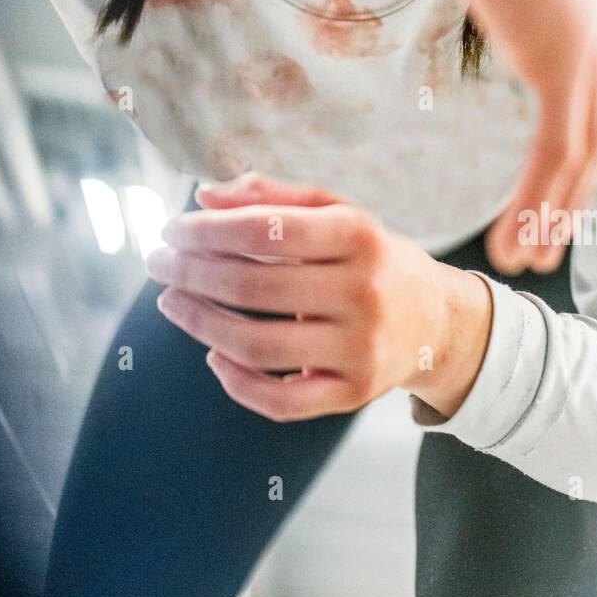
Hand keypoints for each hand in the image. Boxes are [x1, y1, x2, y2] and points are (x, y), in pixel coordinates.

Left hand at [145, 172, 491, 421]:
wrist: (439, 320)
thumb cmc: (371, 257)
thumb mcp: (336, 212)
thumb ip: (273, 197)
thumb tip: (204, 195)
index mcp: (359, 235)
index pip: (266, 228)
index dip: (208, 229)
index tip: (171, 229)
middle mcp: (365, 291)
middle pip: (253, 286)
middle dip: (191, 273)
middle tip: (157, 263)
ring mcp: (361, 348)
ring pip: (258, 346)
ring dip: (200, 324)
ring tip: (170, 302)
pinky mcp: (354, 393)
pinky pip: (280, 400)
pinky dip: (235, 382)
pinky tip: (212, 354)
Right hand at [369, 0, 596, 276]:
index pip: (586, 51)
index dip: (574, 101)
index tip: (552, 143)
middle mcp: (590, 5)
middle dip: (577, 170)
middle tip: (550, 220)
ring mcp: (582, 32)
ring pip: (585, 145)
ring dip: (560, 207)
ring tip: (528, 258)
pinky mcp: (558, 56)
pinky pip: (557, 156)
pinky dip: (541, 208)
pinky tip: (515, 250)